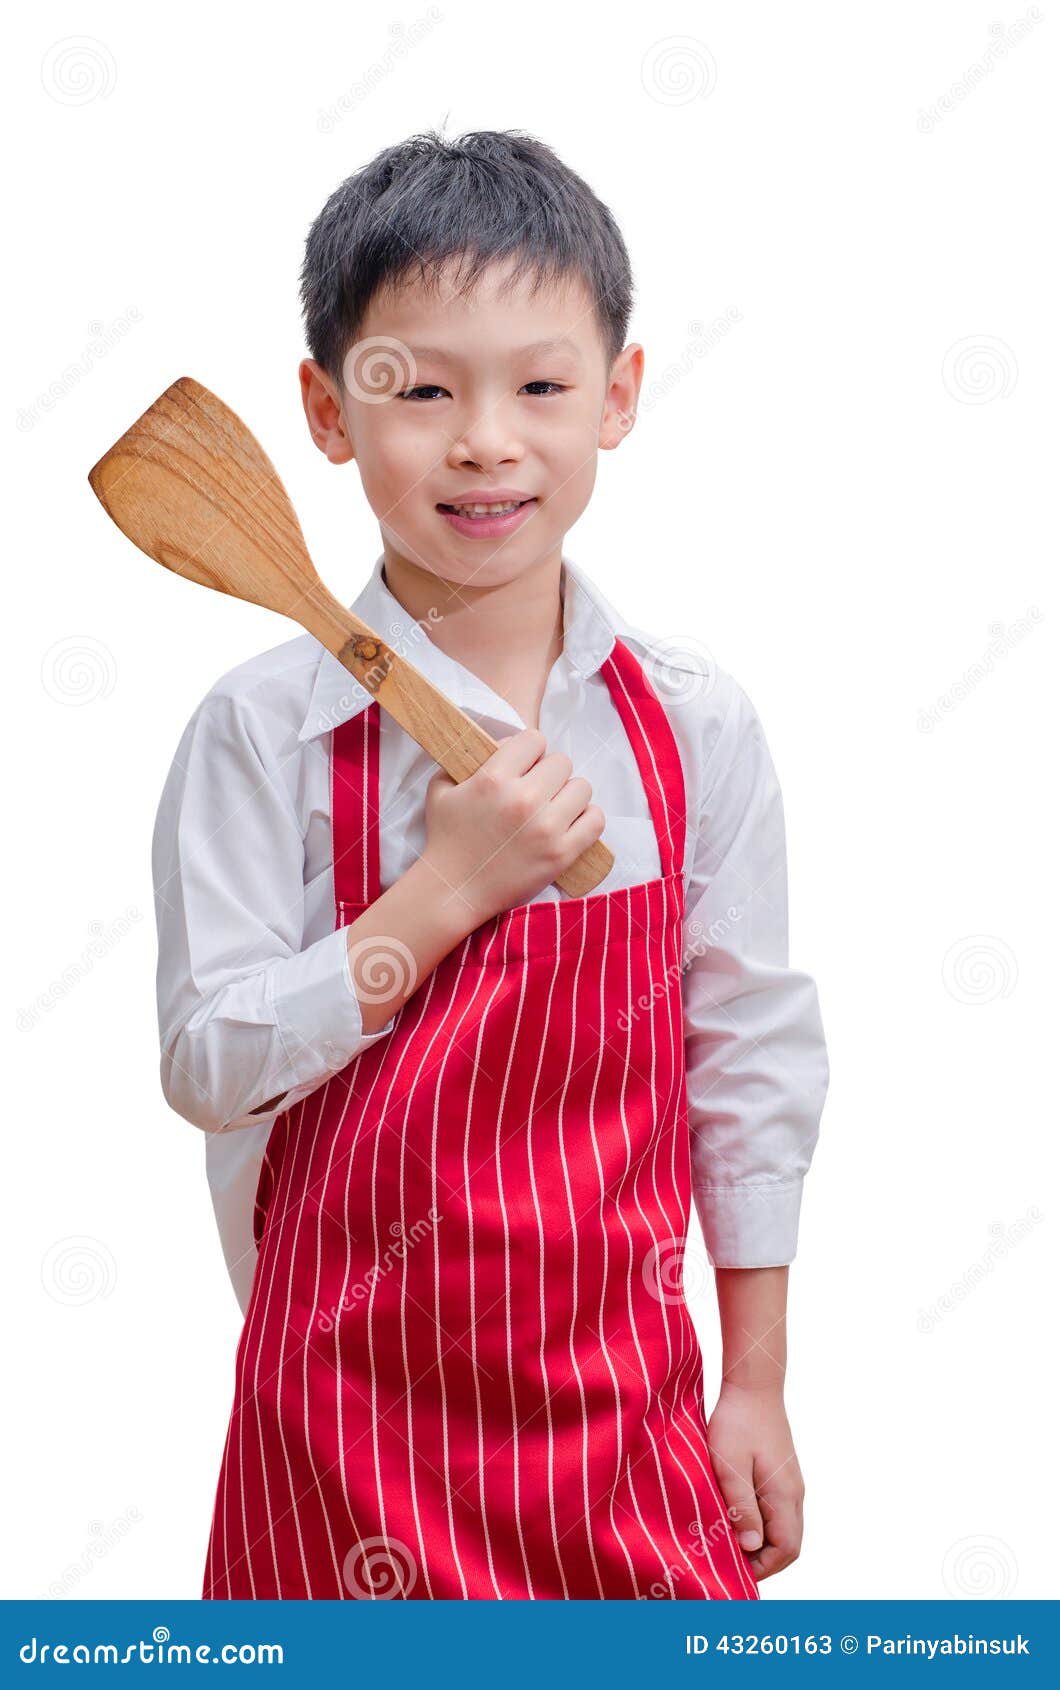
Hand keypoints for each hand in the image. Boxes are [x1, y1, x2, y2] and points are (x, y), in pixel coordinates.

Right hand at [420, 728, 605, 923]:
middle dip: (549, 773)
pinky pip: (595, 820)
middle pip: (562, 762)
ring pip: (582, 787)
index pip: (534, 739)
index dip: (529, 751)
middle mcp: (523, 800)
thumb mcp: (442, 787)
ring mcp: (546, 828)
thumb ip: (469, 757)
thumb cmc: (446, 838)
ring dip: (569, 795)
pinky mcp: (562, 854)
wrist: (454, 890)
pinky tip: (569, 823)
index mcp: (494, 779)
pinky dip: (586, 819)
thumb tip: (506, 744)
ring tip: (553, 808)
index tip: (523, 767)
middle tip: (537, 790)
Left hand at [705, 1382, 803, 1581]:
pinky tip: (736, 1518)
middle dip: (762, 1560)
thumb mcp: (729, 1466)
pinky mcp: (783, 1475)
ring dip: (761, 1543)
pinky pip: (778, 1512)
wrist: (753, 1385)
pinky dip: (762, 1525)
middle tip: (729, 1561)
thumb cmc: (736, 1422)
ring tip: (729, 1542)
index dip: (762, 1567)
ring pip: (784, 1529)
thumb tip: (750, 1547)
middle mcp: (794, 1493)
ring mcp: (791, 1484)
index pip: (786, 1549)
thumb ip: (741, 1507)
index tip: (733, 1568)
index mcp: (784, 1494)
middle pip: (789, 1544)